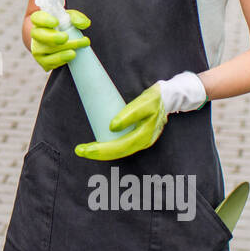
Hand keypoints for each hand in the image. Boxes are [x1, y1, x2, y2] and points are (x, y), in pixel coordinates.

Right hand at [28, 7, 90, 70]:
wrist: (58, 42)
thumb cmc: (63, 26)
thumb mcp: (70, 18)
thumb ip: (77, 18)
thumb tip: (83, 24)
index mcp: (40, 20)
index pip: (37, 18)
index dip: (45, 20)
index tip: (56, 22)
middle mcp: (36, 34)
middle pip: (39, 35)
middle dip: (52, 37)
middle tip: (65, 37)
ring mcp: (38, 49)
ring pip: (46, 52)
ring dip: (60, 53)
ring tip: (73, 53)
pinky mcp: (42, 62)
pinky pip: (49, 64)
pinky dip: (60, 61)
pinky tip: (69, 57)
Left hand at [73, 73, 202, 160]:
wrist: (170, 97)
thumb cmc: (156, 98)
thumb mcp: (143, 103)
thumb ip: (129, 114)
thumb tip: (112, 127)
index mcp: (144, 136)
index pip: (118, 147)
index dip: (101, 150)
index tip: (85, 148)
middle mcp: (143, 142)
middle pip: (117, 153)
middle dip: (97, 153)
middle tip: (79, 150)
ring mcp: (141, 141)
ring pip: (119, 151)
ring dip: (101, 152)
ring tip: (84, 149)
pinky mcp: (138, 137)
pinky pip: (121, 146)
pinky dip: (109, 148)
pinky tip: (98, 145)